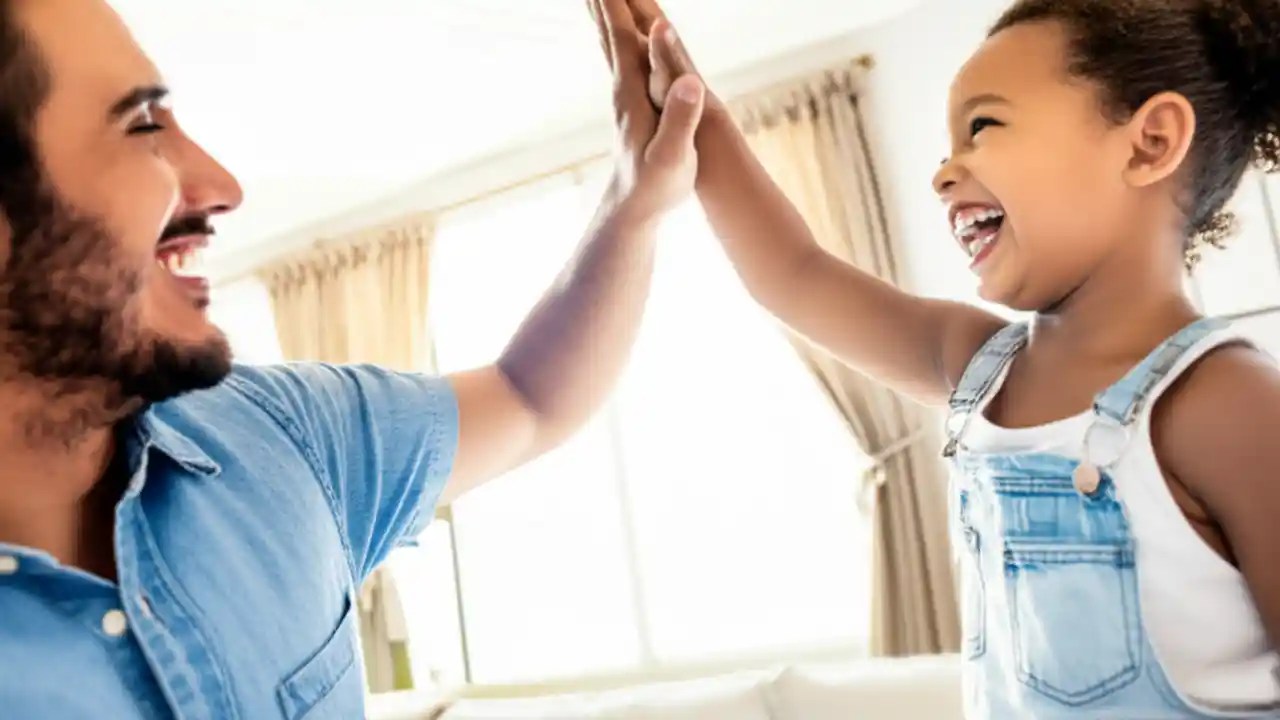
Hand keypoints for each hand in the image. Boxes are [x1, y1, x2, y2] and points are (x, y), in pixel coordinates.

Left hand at [588, 0, 704, 227]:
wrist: (632, 209)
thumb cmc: (655, 185)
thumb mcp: (674, 154)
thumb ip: (681, 116)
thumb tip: (690, 79)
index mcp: (632, 93)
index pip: (623, 36)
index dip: (616, 2)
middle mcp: (622, 88)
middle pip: (609, 32)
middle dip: (603, 1)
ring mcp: (624, 97)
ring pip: (611, 43)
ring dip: (605, 14)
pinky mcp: (631, 107)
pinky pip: (620, 58)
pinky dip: (616, 36)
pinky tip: (620, 35)